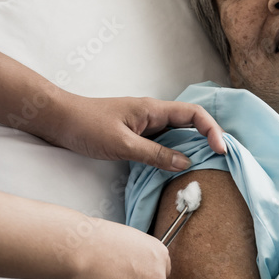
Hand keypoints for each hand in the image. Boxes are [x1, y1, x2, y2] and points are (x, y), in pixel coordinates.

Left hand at [42, 92, 225, 170]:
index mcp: (153, 109)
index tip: (220, 151)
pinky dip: (175, 155)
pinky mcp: (136, 136)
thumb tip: (186, 163)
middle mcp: (153, 115)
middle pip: (191, 124)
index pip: (194, 115)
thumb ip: (155, 154)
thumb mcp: (122, 144)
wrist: (56, 120)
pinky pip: (164, 144)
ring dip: (193, 148)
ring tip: (206, 168)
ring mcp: (145, 125)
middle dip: (209, 140)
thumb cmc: (85, 126)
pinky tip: (177, 169)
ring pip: (178, 135)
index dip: (212, 131)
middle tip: (221, 162)